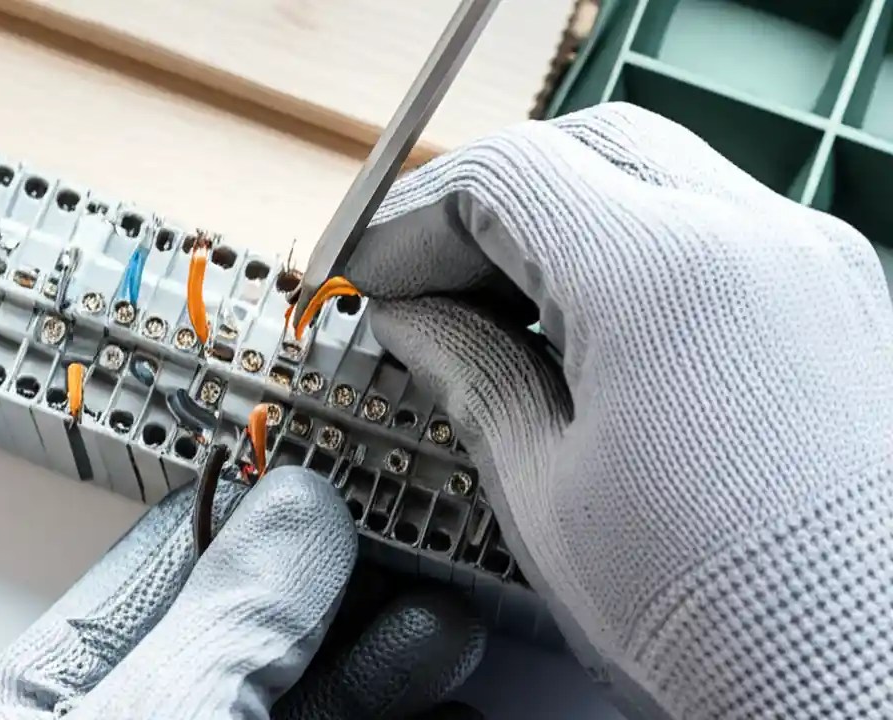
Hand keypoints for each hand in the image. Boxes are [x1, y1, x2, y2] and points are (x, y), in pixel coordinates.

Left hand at [0, 467, 488, 718]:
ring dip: (391, 660)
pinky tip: (452, 711)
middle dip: (346, 585)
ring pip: (310, 700)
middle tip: (421, 536)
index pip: (172, 564)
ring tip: (454, 623)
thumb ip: (225, 625)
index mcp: (51, 701)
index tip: (339, 465)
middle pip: (254, 633)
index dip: (261, 507)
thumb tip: (296, 511)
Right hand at [346, 103, 892, 717]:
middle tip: (425, 276)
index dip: (414, 219)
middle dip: (486, 199)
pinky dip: (631, 245)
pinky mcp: (842, 303)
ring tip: (495, 302)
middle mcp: (757, 239)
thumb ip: (470, 375)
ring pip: (657, 174)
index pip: (509, 176)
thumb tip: (415, 321)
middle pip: (586, 147)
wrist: (870, 689)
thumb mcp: (548, 496)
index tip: (370, 275)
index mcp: (664, 276)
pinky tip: (585, 321)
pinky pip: (716, 226)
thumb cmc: (718, 619)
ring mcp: (814, 263)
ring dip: (560, 215)